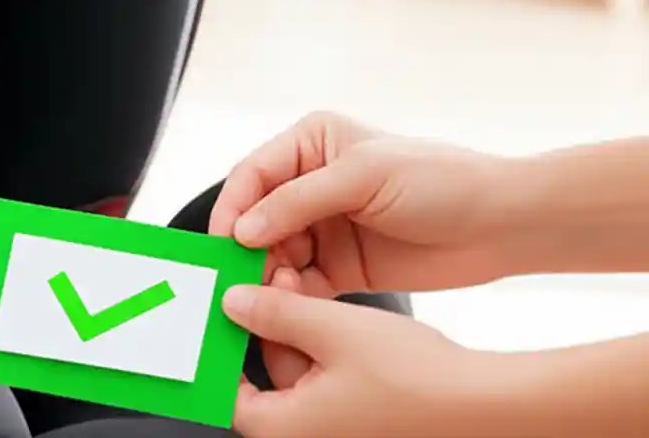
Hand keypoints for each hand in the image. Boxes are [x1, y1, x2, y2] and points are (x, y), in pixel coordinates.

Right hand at [209, 112, 514, 297]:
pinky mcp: (340, 265)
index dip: (232, 208)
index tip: (223, 242)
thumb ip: (297, 201)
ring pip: (273, 254)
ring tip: (274, 291)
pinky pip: (300, 283)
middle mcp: (310, 184)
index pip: (253, 175)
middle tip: (236, 276)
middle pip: (256, 218)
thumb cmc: (441, 180)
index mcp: (311, 144)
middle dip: (245, 247)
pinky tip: (294, 300)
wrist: (501, 225)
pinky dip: (291, 294)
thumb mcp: (362, 177)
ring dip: (267, 274)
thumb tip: (243, 229)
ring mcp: (324, 226)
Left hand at [224, 285, 492, 437]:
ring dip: (298, 329)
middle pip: (265, 375)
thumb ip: (275, 312)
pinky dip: (326, 346)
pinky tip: (336, 314)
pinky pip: (328, 378)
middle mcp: (308, 434)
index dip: (222, 348)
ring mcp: (338, 428)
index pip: (228, 392)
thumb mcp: (332, 329)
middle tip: (268, 281)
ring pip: (299, 370)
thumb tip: (233, 303)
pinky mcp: (364, 418)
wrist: (484, 403)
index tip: (219, 313)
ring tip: (304, 287)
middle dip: (267, 325)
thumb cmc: (413, 378)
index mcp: (286, 426)